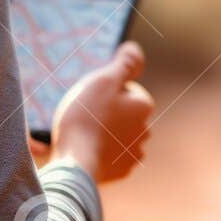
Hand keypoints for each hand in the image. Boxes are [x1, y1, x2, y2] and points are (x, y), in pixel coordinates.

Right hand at [50, 42, 154, 184]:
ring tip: (83, 135)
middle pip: (123, 113)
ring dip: (104, 132)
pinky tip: (86, 151)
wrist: (76, 164)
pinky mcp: (120, 171)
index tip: (91, 99)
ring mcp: (133, 153)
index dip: (106, 90)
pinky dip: (101, 152)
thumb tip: (135, 48)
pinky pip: (111, 156)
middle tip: (84, 116)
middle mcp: (145, 130)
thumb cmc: (87, 118)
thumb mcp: (103, 81)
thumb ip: (123, 64)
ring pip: (118, 134)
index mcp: (143, 106)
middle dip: (107, 112)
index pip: (126, 89)